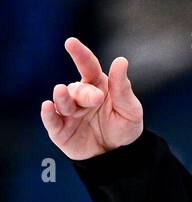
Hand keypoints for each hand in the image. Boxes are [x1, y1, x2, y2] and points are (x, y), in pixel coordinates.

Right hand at [39, 37, 142, 159]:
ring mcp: (68, 112)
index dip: (80, 54)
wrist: (120, 156)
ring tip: (61, 91)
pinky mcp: (60, 130)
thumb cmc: (124, 127)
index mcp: (97, 86)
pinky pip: (51, 120)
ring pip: (62, 101)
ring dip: (63, 97)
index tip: (71, 43)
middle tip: (97, 99)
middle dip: (85, 93)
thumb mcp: (130, 109)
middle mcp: (79, 96)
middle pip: (77, 88)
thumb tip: (121, 61)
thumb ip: (123, 87)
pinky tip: (47, 106)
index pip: (87, 66)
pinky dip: (48, 114)